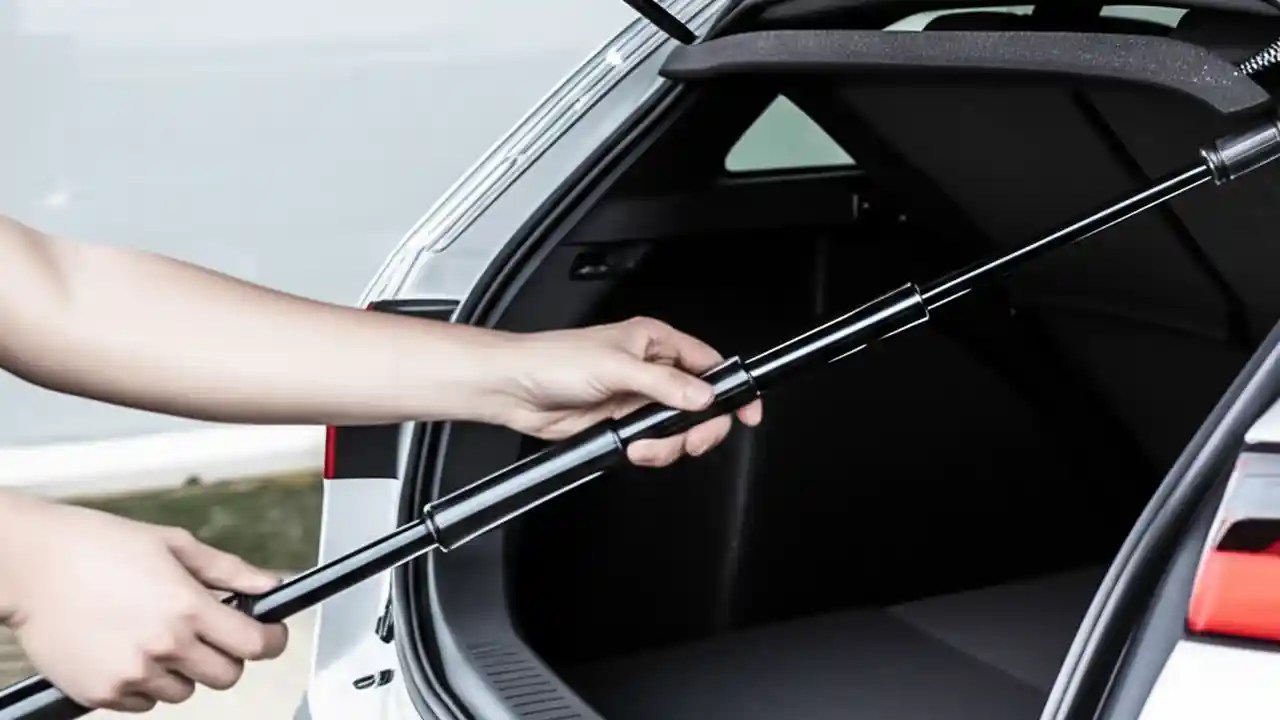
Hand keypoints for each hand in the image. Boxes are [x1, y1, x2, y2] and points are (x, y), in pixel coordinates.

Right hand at [0, 492, 287, 711]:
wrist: (31, 566)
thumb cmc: (100, 546)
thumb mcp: (174, 544)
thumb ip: (229, 571)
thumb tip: (271, 585)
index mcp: (188, 606)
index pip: (255, 645)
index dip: (271, 640)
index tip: (270, 635)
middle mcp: (164, 646)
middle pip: (227, 676)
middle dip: (227, 656)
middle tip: (208, 632)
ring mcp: (132, 674)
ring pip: (186, 692)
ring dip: (183, 670)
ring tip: (156, 635)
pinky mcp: (103, 693)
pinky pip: (145, 703)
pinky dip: (146, 684)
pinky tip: (128, 649)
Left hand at [485, 316, 763, 466]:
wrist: (515, 389)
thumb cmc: (553, 360)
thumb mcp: (616, 367)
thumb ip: (664, 384)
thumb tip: (702, 395)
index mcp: (656, 341)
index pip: (711, 364)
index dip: (733, 388)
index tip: (747, 411)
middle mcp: (651, 370)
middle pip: (702, 404)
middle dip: (698, 427)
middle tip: (690, 439)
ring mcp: (638, 400)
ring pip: (678, 430)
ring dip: (666, 445)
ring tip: (641, 443)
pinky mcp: (623, 425)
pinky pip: (654, 445)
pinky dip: (648, 452)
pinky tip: (629, 447)